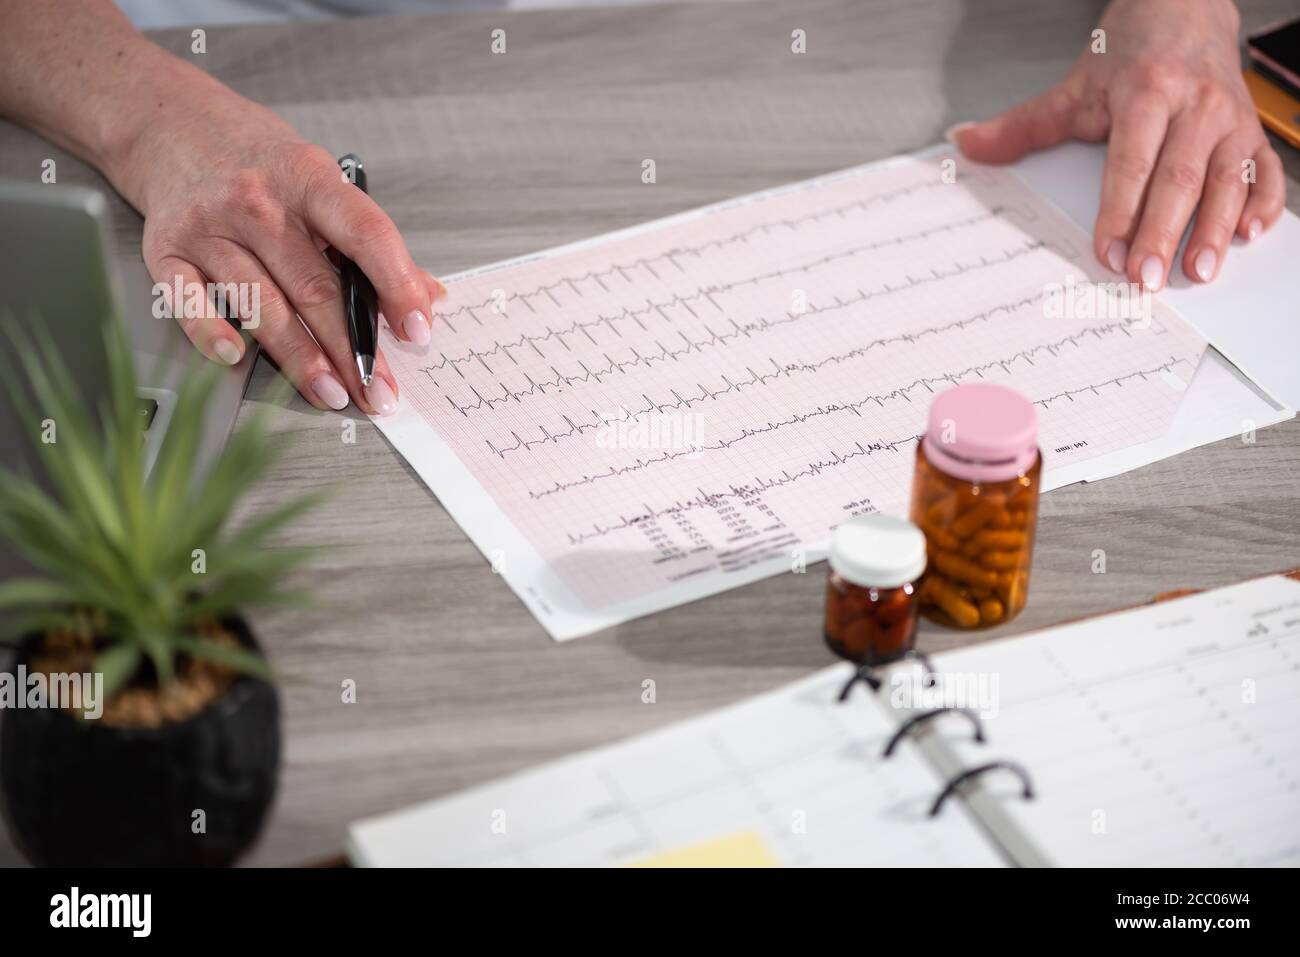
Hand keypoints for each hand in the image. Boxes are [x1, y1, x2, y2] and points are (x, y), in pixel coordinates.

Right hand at [112, 71, 442, 413]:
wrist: (168, 121)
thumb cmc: (258, 159)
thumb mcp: (320, 178)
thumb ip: (371, 240)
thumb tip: (429, 294)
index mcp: (308, 179)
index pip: (365, 235)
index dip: (397, 286)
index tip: (418, 330)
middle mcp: (258, 203)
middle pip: (316, 287)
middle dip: (353, 348)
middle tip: (380, 392)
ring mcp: (210, 228)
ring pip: (263, 304)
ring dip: (301, 358)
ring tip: (334, 395)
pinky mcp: (167, 250)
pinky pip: (187, 300)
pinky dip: (210, 332)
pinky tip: (236, 359)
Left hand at [950, 0, 1284, 289]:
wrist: (1184, 10)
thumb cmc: (1129, 59)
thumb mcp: (1073, 88)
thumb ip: (1021, 126)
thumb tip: (965, 144)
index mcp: (1148, 94)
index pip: (1132, 163)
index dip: (1120, 211)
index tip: (1108, 253)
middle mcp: (1196, 106)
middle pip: (1179, 178)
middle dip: (1164, 233)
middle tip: (1147, 280)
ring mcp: (1230, 121)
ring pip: (1226, 180)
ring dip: (1215, 230)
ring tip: (1198, 272)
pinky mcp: (1252, 133)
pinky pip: (1264, 171)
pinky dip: (1262, 203)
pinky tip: (1250, 234)